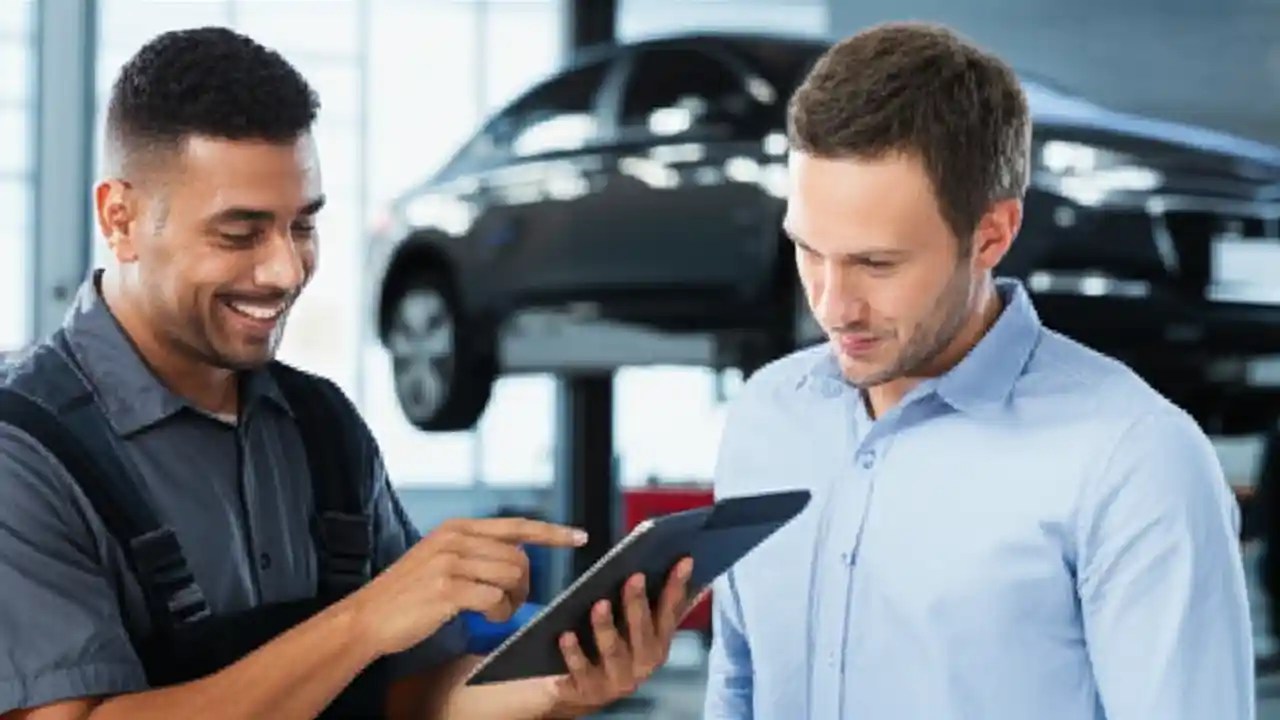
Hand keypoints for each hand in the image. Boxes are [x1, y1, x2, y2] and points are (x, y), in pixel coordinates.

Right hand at [347, 517, 586, 656]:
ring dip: (513, 601)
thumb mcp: (439, 559)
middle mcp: (455, 539)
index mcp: (457, 528)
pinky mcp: (447, 589)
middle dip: (525, 584)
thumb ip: (474, 552)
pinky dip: (500, 613)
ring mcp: (450, 563)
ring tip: (496, 611)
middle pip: (520, 557)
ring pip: (512, 576)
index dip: (551, 532)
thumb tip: (516, 558)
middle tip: (510, 602)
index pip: (516, 525)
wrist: (366, 617)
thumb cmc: (407, 595)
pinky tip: (487, 618)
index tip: (579, 536)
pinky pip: (496, 599)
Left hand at [541, 557, 705, 717]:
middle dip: (638, 603)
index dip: (678, 587)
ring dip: (606, 627)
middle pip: (642, 631)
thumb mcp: (635, 630)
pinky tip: (566, 634)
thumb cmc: (614, 648)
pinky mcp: (590, 689)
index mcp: (659, 644)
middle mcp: (643, 664)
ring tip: (599, 604)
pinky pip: (581, 668)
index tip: (684, 560)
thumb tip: (678, 564)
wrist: (582, 691)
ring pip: (613, 650)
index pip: (671, 612)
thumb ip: (653, 604)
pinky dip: (574, 652)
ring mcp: (617, 679)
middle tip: (634, 577)